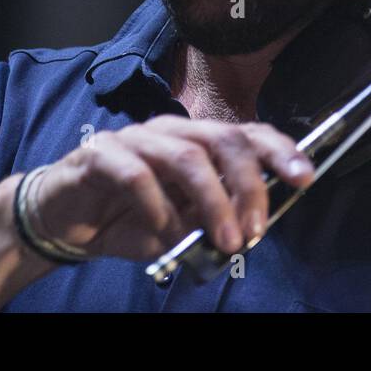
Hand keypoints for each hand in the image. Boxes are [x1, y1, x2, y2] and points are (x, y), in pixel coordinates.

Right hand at [26, 117, 314, 260]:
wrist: (64, 220)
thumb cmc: (130, 217)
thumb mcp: (183, 223)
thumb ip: (214, 218)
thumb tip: (252, 227)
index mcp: (197, 141)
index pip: (247, 134)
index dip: (280, 151)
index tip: (305, 177)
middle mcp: (172, 130)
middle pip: (224, 139)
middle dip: (249, 184)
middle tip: (256, 229)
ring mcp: (136, 138)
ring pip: (186, 157)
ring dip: (212, 203)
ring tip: (223, 240)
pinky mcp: (101, 155)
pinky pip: (136, 175)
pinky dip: (158, 207)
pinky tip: (164, 233)